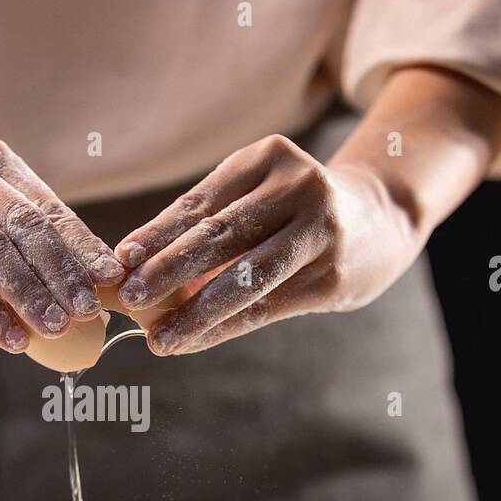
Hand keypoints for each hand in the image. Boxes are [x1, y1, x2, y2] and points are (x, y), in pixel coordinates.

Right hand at [0, 138, 124, 351]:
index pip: (47, 207)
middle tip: (88, 312)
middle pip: (24, 226)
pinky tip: (12, 338)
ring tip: (58, 329)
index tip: (111, 281)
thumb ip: (18, 239)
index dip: (82, 245)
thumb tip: (83, 289)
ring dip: (29, 294)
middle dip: (62, 273)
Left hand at [112, 134, 425, 355]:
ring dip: (195, 311)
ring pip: (245, 277)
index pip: (201, 201)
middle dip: (168, 271)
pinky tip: (192, 342)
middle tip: (129, 299)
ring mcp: (321, 231)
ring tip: (158, 338)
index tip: (121, 261)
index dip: (157, 233)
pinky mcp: (332, 276)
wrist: (379, 222)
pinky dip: (224, 328)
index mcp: (268, 158)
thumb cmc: (291, 212)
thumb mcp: (256, 196)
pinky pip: (266, 308)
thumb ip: (205, 226)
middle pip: (220, 235)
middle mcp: (299, 187)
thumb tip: (135, 269)